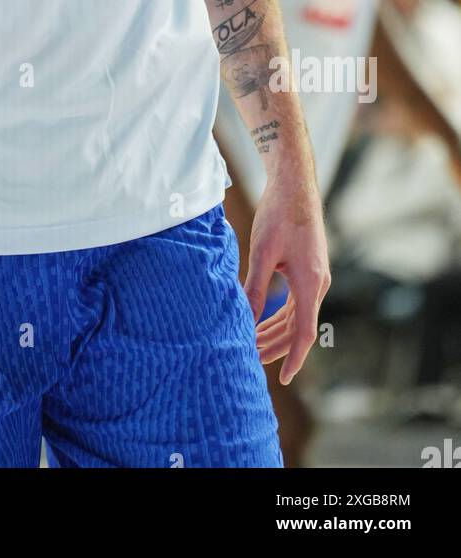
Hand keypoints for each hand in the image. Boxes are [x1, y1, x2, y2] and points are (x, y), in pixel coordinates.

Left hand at [245, 171, 330, 384]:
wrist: (294, 184)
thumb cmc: (278, 215)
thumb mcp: (263, 253)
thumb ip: (255, 287)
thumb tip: (245, 318)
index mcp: (310, 282)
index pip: (305, 332)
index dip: (293, 357)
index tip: (282, 378)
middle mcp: (318, 282)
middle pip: (299, 327)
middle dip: (276, 346)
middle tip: (252, 360)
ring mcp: (316, 276)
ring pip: (298, 314)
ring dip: (277, 330)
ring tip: (254, 343)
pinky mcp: (309, 268)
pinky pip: (297, 301)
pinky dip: (281, 314)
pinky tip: (263, 319)